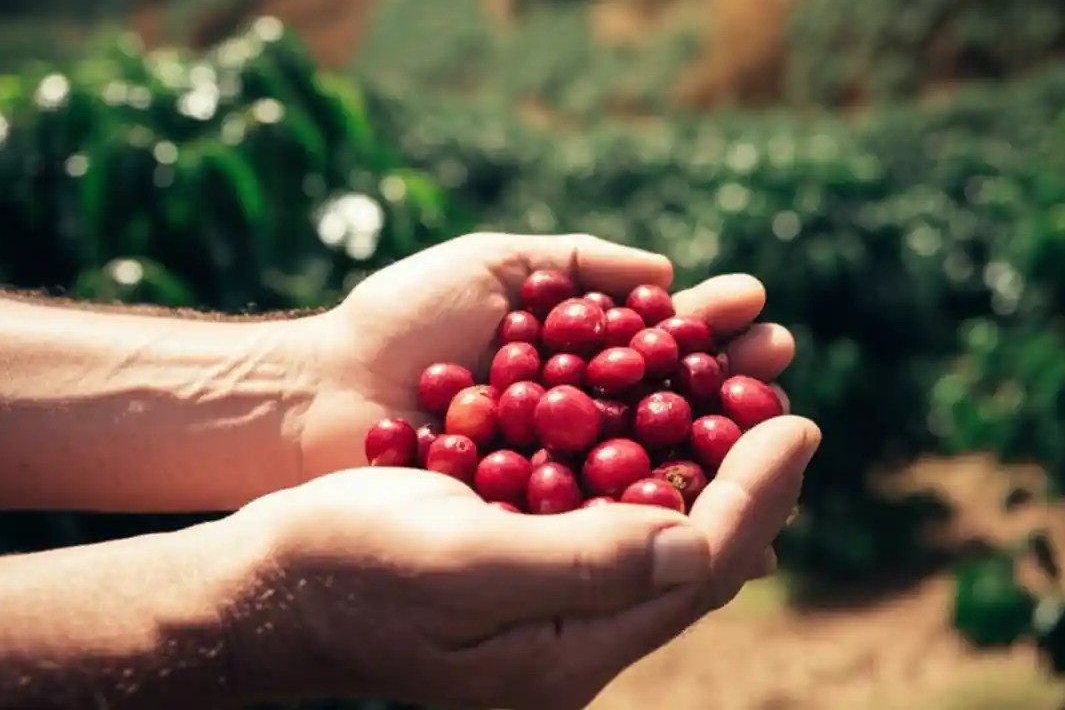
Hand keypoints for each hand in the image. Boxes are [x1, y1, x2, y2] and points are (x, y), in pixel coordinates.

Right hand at [214, 414, 819, 708]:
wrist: (266, 585)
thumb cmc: (345, 566)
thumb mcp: (459, 561)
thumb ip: (582, 562)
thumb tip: (698, 539)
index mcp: (567, 653)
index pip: (696, 569)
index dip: (755, 494)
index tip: (798, 424)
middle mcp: (573, 643)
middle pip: (695, 559)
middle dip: (751, 483)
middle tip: (791, 411)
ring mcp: (551, 614)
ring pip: (663, 540)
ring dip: (712, 472)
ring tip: (753, 413)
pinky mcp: (527, 576)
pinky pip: (617, 526)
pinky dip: (654, 473)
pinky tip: (668, 431)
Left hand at [296, 232, 798, 476]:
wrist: (319, 395)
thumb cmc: (398, 325)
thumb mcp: (490, 268)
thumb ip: (574, 263)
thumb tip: (663, 270)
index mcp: (571, 356)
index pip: (658, 340)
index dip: (707, 325)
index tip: (756, 304)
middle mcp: (578, 418)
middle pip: (671, 401)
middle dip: (728, 377)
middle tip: (779, 354)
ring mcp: (560, 475)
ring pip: (656, 464)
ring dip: (715, 444)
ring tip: (770, 421)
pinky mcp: (535, 525)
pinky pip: (612, 524)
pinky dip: (667, 516)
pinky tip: (718, 508)